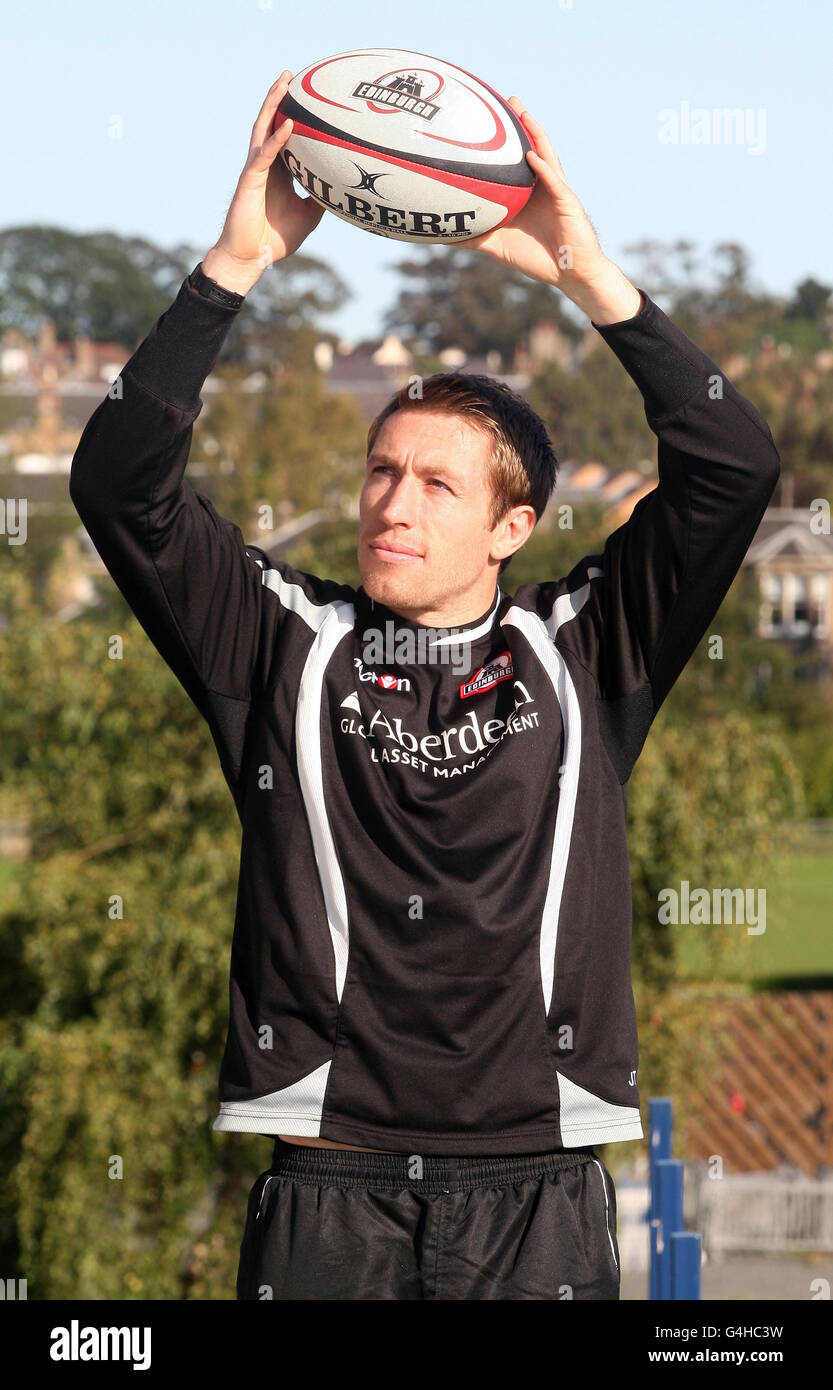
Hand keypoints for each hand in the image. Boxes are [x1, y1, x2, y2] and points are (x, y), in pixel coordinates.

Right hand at [203, 71, 324, 294]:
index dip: (290, 115)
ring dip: (272, 105)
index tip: (305, 97)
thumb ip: (320, 196)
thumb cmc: (276, 239)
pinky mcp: (249, 180)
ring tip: (283, 83)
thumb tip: (341, 185)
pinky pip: (264, 154)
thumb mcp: (308, 216)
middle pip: (270, 123)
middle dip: (278, 98)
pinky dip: (276, 139)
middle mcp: (264, 165)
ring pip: (262, 129)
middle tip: (291, 76)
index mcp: (276, 172)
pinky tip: (288, 124)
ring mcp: (255, 170)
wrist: (252, 258)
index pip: (283, 136)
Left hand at [467, 98, 611, 296]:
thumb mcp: (499, 246)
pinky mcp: (568, 202)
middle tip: (507, 99)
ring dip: (536, 132)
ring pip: (547, 155)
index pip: (518, 160)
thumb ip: (475, 237)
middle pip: (534, 147)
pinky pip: (555, 182)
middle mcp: (544, 185)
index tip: (489, 118)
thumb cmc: (538, 258)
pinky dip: (544, 168)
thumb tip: (444, 235)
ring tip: (522, 111)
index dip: (509, 139)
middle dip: (523, 123)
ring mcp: (558, 190)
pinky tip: (532, 155)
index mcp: (529, 192)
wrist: (570, 274)